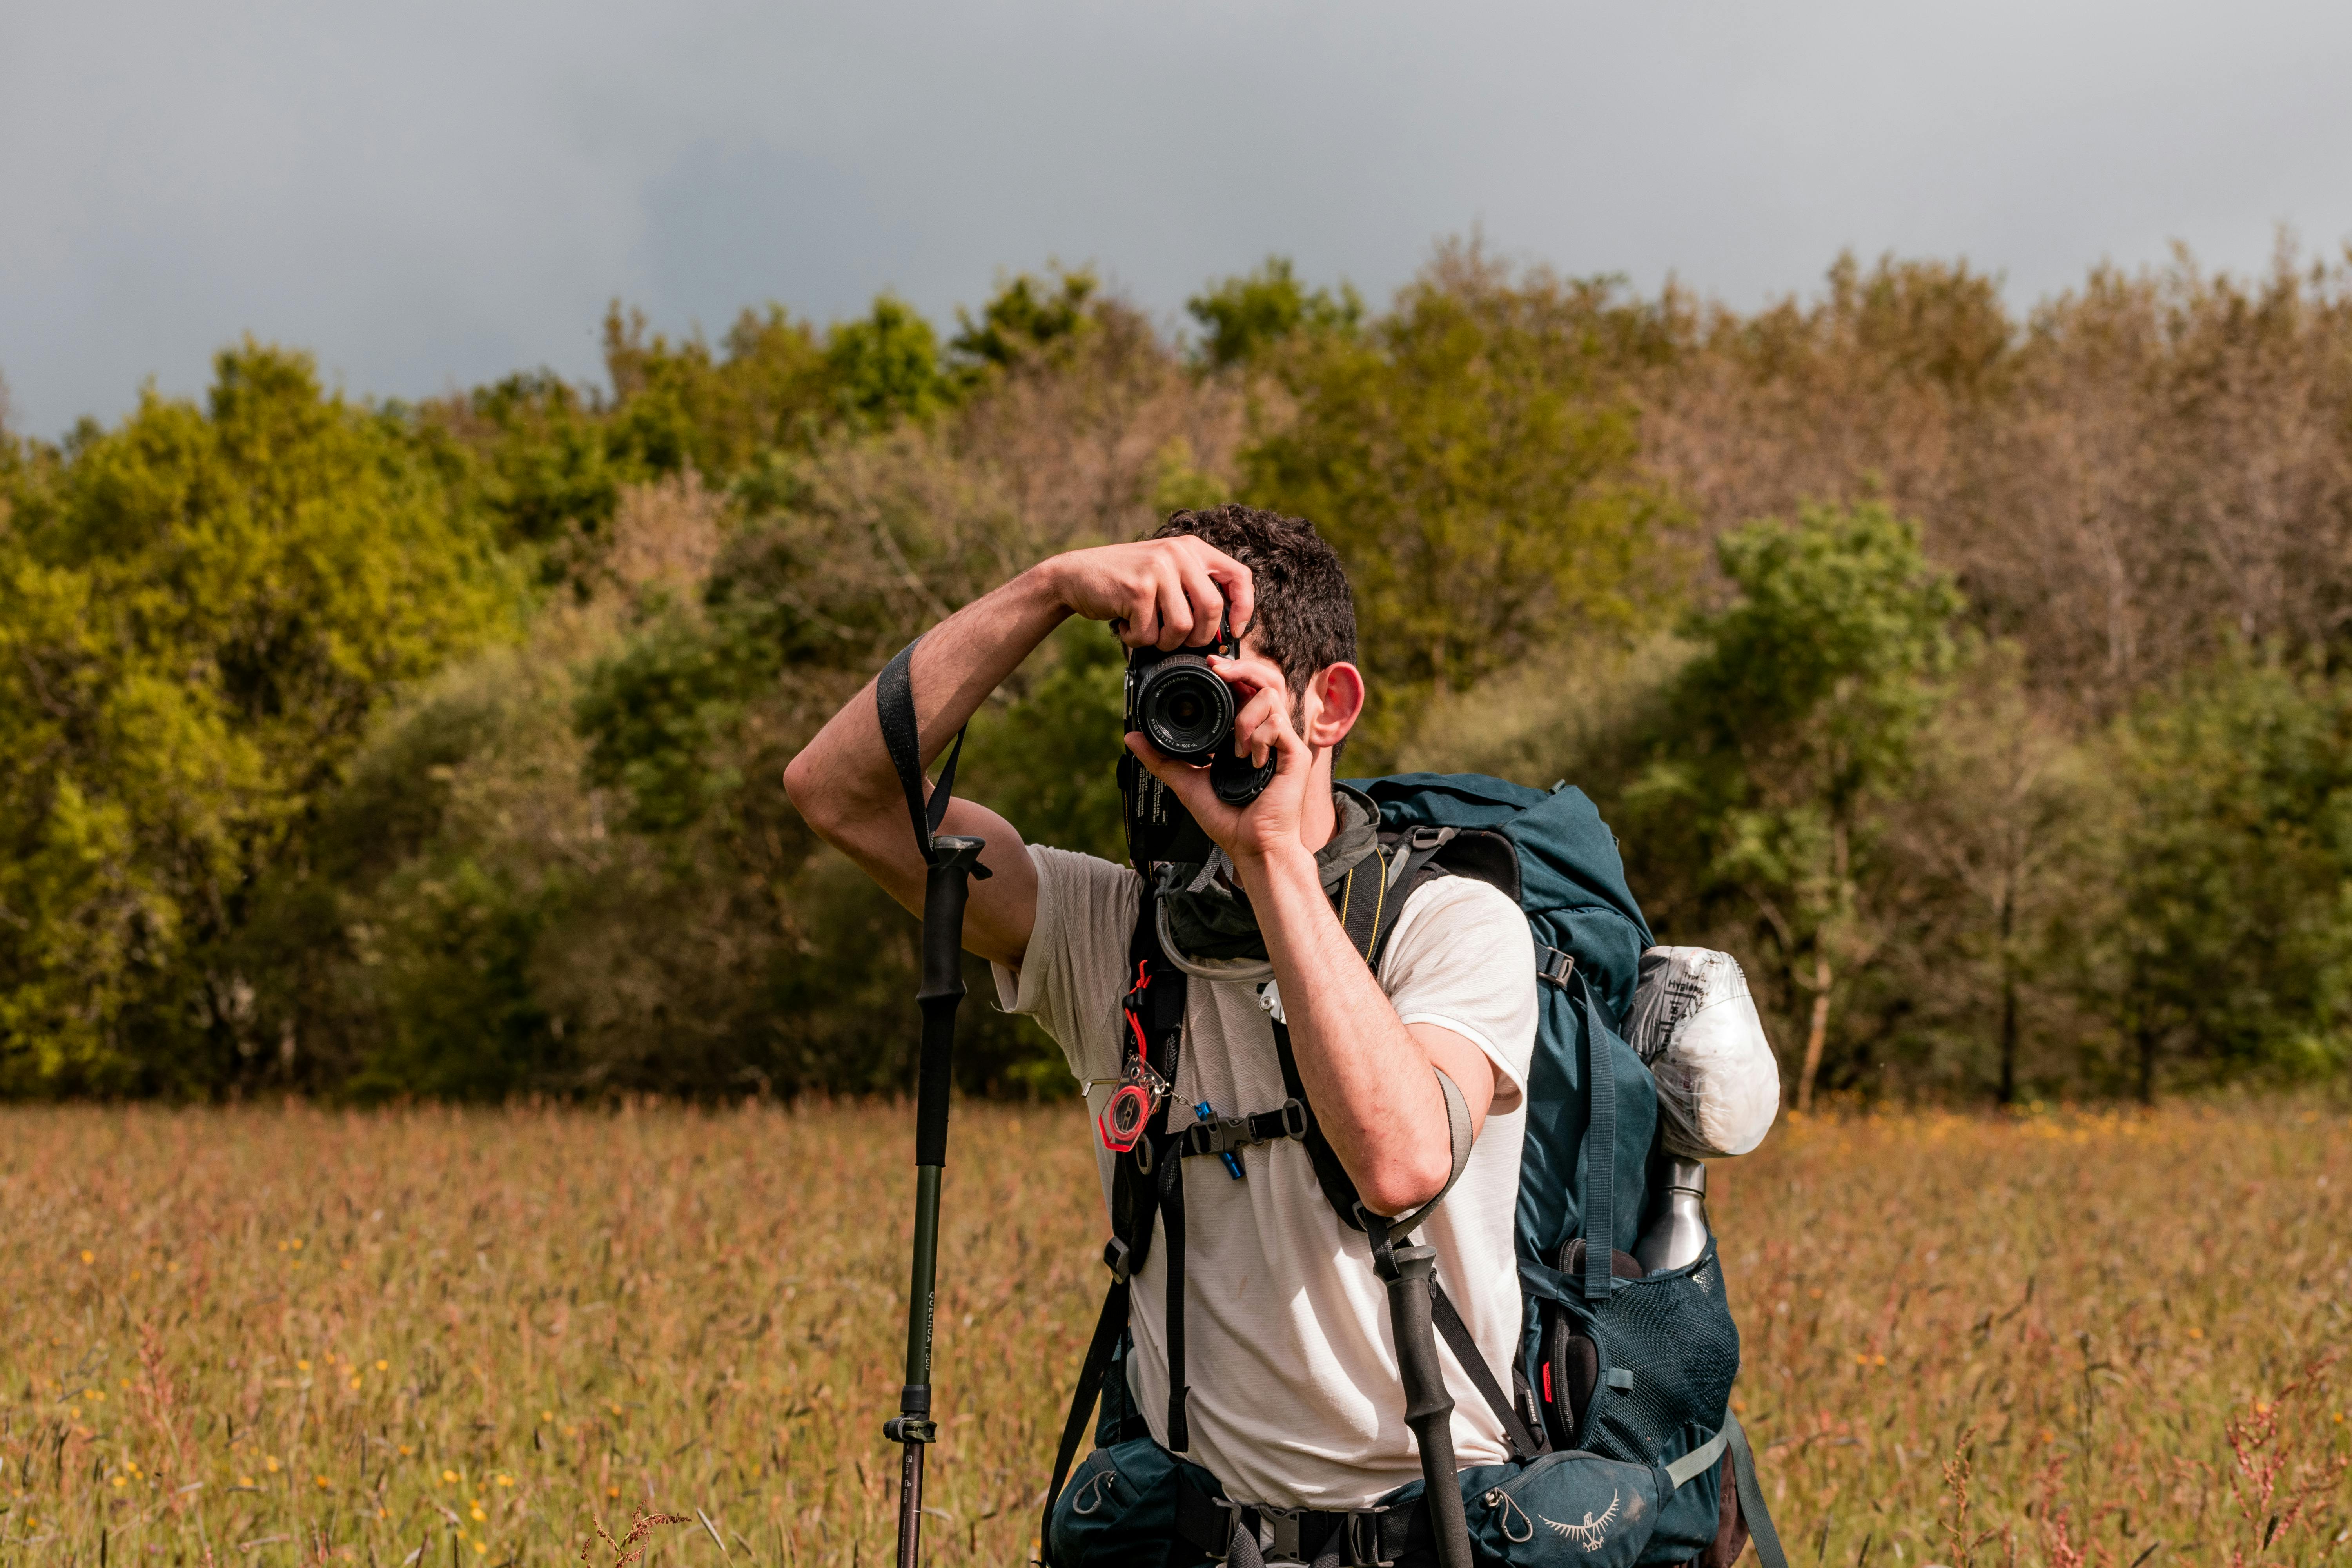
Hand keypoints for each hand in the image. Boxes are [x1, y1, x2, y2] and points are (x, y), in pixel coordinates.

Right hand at [1042, 538, 1254, 649]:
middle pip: (1213, 609)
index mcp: (1192, 548)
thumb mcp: (1165, 572)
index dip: (1244, 608)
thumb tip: (1225, 633)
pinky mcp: (1138, 589)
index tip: (1234, 630)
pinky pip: (1151, 633)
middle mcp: (1178, 553)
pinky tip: (1124, 625)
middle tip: (1177, 640)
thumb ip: (1193, 589)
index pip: (1239, 576)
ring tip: (1146, 631)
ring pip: (1183, 626)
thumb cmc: (1124, 583)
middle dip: (1199, 637)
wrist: (1074, 575)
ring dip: (1164, 641)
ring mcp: (1158, 569)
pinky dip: (1137, 639)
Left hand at [1127, 652, 1315, 866]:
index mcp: (1246, 735)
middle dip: (1242, 668)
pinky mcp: (1294, 753)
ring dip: (1245, 716)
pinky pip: (1277, 724)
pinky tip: (1252, 762)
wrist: (1252, 846)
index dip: (1232, 671)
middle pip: (1265, 680)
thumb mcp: (1187, 783)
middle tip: (1220, 670)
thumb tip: (1132, 737)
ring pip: (1270, 696)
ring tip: (1236, 749)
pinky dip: (1258, 737)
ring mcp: (1282, 741)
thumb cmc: (1228, 819)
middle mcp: (1266, 733)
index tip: (1210, 666)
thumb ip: (1162, 759)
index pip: (1245, 690)